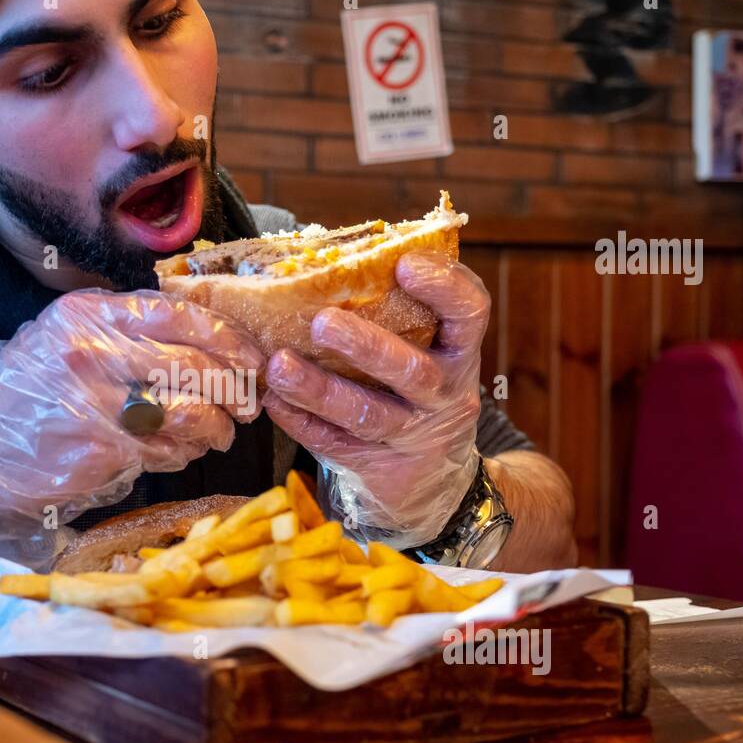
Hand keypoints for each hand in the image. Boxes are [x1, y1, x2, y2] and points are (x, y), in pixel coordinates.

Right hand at [0, 289, 263, 537]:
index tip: (253, 355)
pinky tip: (181, 450)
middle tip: (249, 401)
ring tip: (219, 431)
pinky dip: (186, 452)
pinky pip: (168, 450)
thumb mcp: (66, 336)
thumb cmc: (24, 392)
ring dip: (218, 426)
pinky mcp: (101, 451)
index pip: (181, 313)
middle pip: (197, 363)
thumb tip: (204, 337)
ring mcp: (98, 404)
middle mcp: (96, 352)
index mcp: (91, 315)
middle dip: (237, 386)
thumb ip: (125, 328)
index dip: (229, 336)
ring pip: (192, 411)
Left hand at [262, 252, 489, 546]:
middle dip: (366, 346)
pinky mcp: (377, 468)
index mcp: (459, 351)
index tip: (405, 263)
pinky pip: (334, 444)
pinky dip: (300, 422)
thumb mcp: (428, 352)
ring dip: (319, 389)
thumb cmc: (414, 391)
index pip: (470, 313)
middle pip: (414, 370)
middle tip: (321, 322)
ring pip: (367, 414)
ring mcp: (412, 436)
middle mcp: (445, 394)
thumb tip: (327, 259)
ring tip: (279, 366)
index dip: (444, 286)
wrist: (431, 482)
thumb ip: (398, 313)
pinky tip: (272, 402)